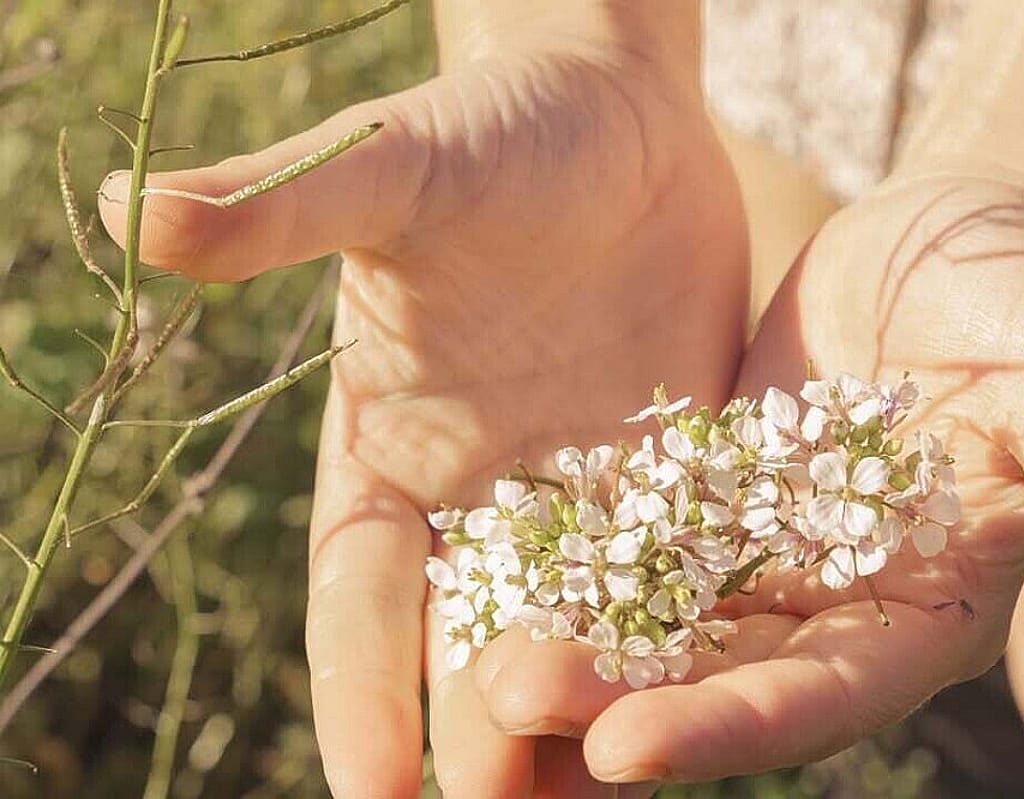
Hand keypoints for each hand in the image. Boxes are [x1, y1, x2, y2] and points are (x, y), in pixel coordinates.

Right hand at [98, 4, 745, 795]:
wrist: (612, 116)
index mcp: (387, 451)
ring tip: (599, 793)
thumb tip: (131, 207)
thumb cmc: (487, 135)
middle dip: (478, 729)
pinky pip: (683, 568)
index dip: (360, 683)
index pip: (361, 593)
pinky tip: (709, 701)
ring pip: (580, 624)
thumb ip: (277, 206)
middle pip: (471, 636)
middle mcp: (481, 494)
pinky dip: (686, 635)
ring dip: (587, 707)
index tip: (368, 782)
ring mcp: (584, 490)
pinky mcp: (677, 469)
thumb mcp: (389, 168)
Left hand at [473, 174, 1023, 783]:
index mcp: (919, 612)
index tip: (626, 747)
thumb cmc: (1023, 297)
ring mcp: (758, 550)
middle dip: (616, 694)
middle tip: (507, 698)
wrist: (942, 233)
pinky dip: (565, 558)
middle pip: (714, 672)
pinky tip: (487, 567)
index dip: (728, 726)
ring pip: (653, 613)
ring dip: (572, 639)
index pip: (819, 694)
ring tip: (474, 652)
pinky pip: (624, 532)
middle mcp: (828, 603)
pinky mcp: (702, 488)